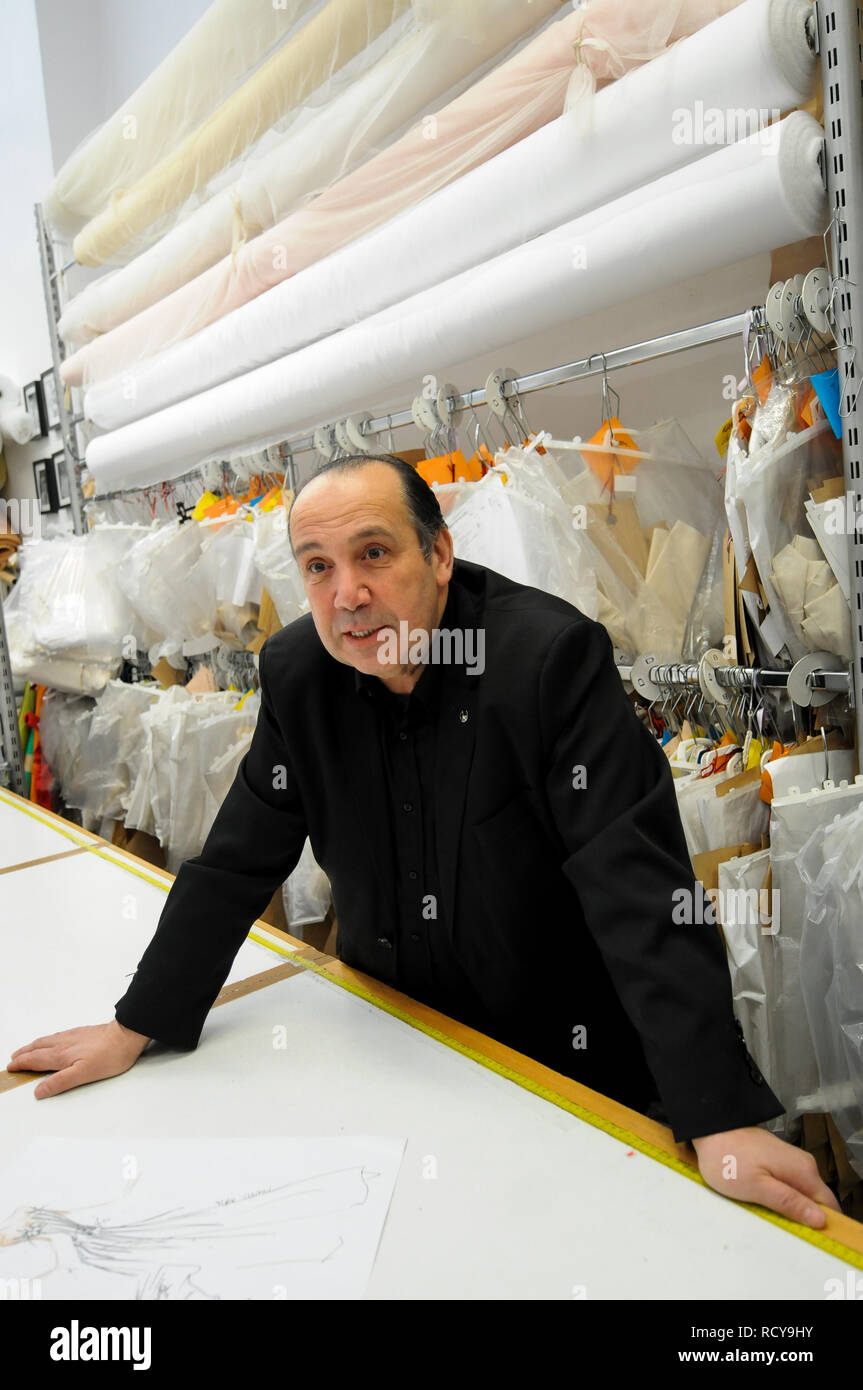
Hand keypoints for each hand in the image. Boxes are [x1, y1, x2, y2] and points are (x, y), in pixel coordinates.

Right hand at [7, 1021, 150, 1098]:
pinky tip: (52, 1041)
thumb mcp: (83, 1074)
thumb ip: (60, 1082)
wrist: (127, 1035)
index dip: (21, 1064)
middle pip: (37, 1048)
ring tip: (27, 1050)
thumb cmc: (110, 1055)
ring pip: (47, 1041)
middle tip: (13, 1058)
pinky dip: (47, 1040)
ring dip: (33, 1046)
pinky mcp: (82, 1033)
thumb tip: (39, 1090)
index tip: (11, 1067)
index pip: (35, 1060)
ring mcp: (73, 1036)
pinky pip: (57, 1036)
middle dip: (23, 1054)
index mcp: (61, 1055)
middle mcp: (64, 1043)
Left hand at [692, 1127, 841, 1229]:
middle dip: (804, 1219)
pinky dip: (781, 1198)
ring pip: (802, 1195)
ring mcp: (792, 1162)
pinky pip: (790, 1187)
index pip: (830, 1206)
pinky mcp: (779, 1161)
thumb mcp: (757, 1187)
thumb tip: (822, 1220)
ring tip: (768, 1216)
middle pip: (817, 1202)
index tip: (808, 1239)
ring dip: (790, 1209)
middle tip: (780, 1228)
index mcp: (804, 1171)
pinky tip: (763, 1202)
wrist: (710, 1127)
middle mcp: (804, 1165)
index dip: (824, 1226)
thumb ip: (789, 1203)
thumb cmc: (729, 1160)